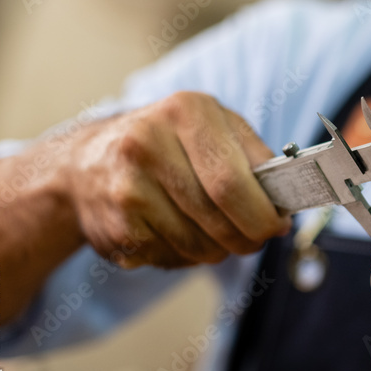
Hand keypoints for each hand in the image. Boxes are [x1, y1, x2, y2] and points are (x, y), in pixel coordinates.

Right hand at [65, 91, 290, 268]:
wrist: (86, 162)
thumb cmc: (169, 142)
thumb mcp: (213, 126)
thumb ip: (255, 156)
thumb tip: (284, 204)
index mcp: (185, 111)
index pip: (232, 181)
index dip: (262, 213)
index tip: (278, 225)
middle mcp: (147, 144)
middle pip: (219, 218)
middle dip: (248, 237)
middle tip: (257, 238)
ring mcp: (126, 188)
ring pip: (200, 246)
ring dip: (219, 249)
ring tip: (214, 231)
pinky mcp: (115, 229)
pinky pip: (174, 259)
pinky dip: (188, 257)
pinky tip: (179, 233)